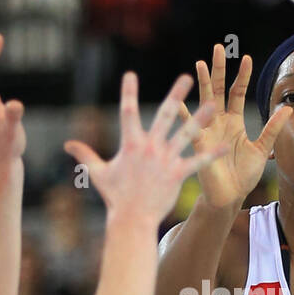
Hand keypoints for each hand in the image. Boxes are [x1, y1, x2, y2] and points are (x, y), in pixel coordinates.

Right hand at [64, 72, 222, 225]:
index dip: (128, 92)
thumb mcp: (98, 173)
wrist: (132, 220)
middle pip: (165, 115)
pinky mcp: (178, 174)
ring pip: (186, 134)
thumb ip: (85, 155)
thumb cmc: (115, 197)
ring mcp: (165, 160)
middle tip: (187, 77)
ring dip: (200, 118)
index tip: (130, 74)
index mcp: (131, 144)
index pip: (127, 111)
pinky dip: (211, 154)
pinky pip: (198, 161)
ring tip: (213, 104)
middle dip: (176, 94)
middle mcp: (150, 147)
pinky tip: (226, 146)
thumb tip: (67, 145)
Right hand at [178, 45, 289, 210]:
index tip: (246, 58)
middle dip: (217, 69)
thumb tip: (288, 108)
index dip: (241, 76)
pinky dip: (184, 114)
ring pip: (203, 101)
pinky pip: (190, 126)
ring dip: (201, 83)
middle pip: (217, 89)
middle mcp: (218, 121)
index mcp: (234, 121)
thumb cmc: (244, 175)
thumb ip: (273, 128)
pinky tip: (177, 101)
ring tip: (198, 64)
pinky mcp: (198, 143)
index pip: (237, 92)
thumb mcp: (262, 148)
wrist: (229, 196)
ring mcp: (207, 130)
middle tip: (217, 48)